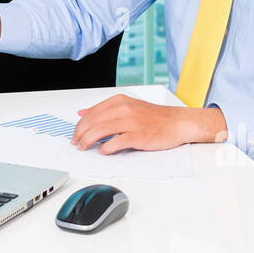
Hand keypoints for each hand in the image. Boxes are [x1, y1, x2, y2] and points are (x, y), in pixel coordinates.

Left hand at [71, 94, 227, 153]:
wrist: (178, 122)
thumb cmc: (155, 117)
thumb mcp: (129, 106)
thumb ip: (106, 110)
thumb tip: (83, 113)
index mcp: (120, 101)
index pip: (91, 112)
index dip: (79, 125)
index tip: (75, 134)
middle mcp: (124, 109)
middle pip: (93, 121)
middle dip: (80, 134)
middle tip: (76, 143)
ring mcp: (131, 122)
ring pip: (100, 131)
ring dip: (88, 141)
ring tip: (84, 148)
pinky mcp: (138, 135)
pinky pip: (116, 142)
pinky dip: (106, 148)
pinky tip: (103, 152)